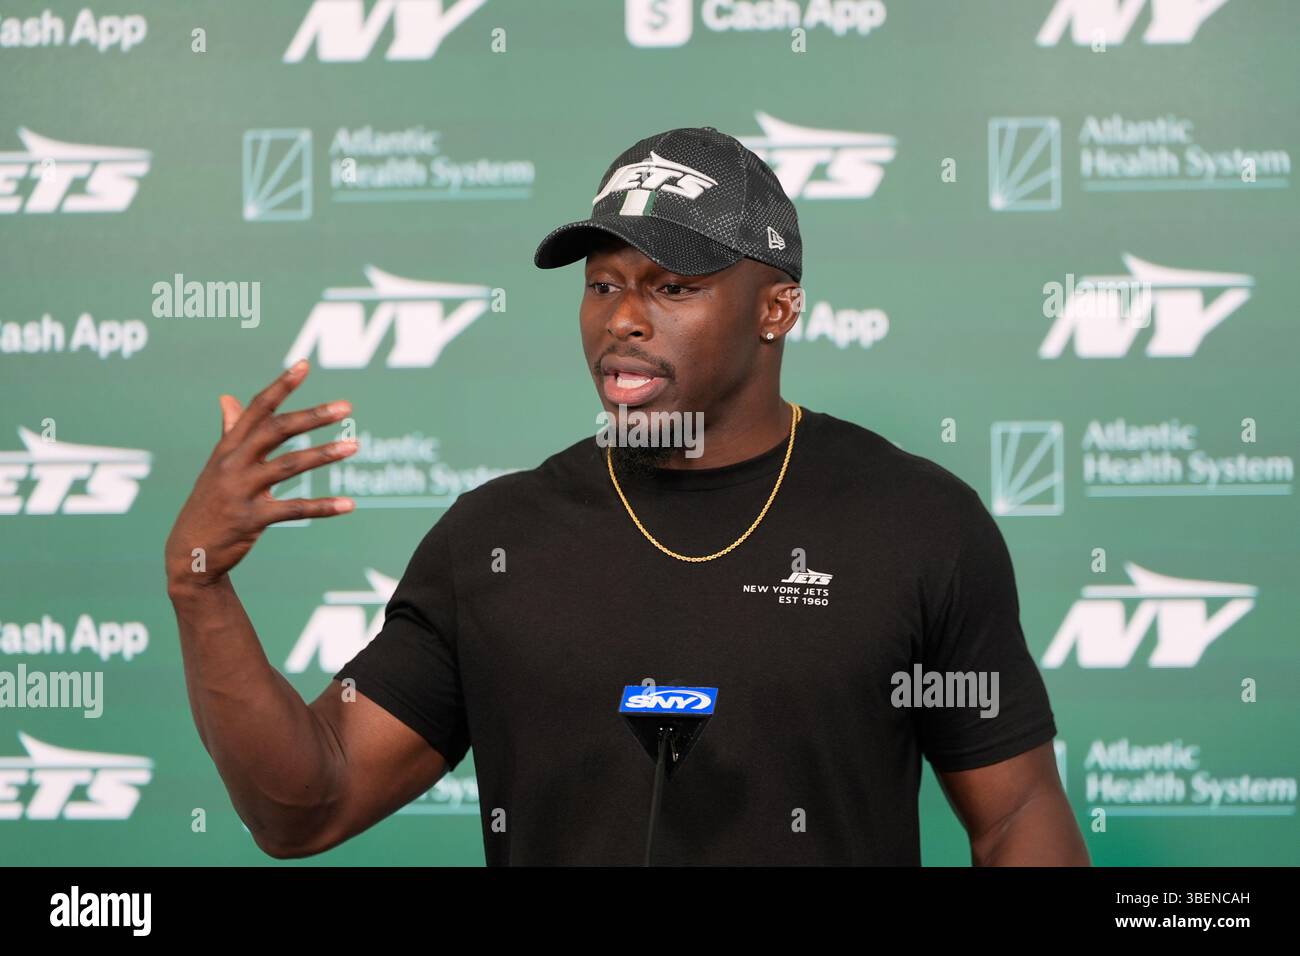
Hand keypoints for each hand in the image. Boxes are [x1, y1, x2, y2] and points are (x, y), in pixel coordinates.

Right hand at [165, 360, 356, 593]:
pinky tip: (349, 504)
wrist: (189, 553)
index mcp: (227, 448)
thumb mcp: (217, 466)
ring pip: (289, 466)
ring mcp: (241, 491)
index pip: (256, 409)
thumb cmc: (209, 504)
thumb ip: (229, 432)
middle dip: (312, 416)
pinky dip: (323, 507)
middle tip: (346, 407)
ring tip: (354, 446)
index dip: (281, 386)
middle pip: (277, 431)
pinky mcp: (251, 519)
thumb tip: (228, 398)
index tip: (304, 365)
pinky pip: (294, 509)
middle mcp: (232, 464)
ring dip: (324, 455)